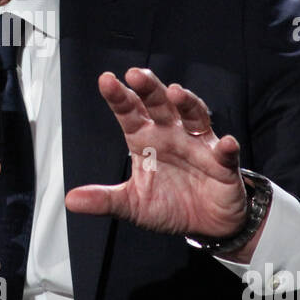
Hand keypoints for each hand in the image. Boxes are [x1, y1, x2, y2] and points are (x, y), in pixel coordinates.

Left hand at [64, 68, 256, 252]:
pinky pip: (226, 153)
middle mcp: (172, 135)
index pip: (130, 113)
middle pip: (161, 105)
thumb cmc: (169, 205)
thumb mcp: (132, 205)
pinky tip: (227, 144)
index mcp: (147, 140)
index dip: (119, 97)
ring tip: (176, 93)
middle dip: (150, 89)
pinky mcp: (223, 164)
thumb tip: (72, 200)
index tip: (106, 80)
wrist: (205, 224)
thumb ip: (105, 199)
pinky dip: (227, 148)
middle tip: (136, 74)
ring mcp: (199, 146)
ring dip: (187, 104)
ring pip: (194, 117)